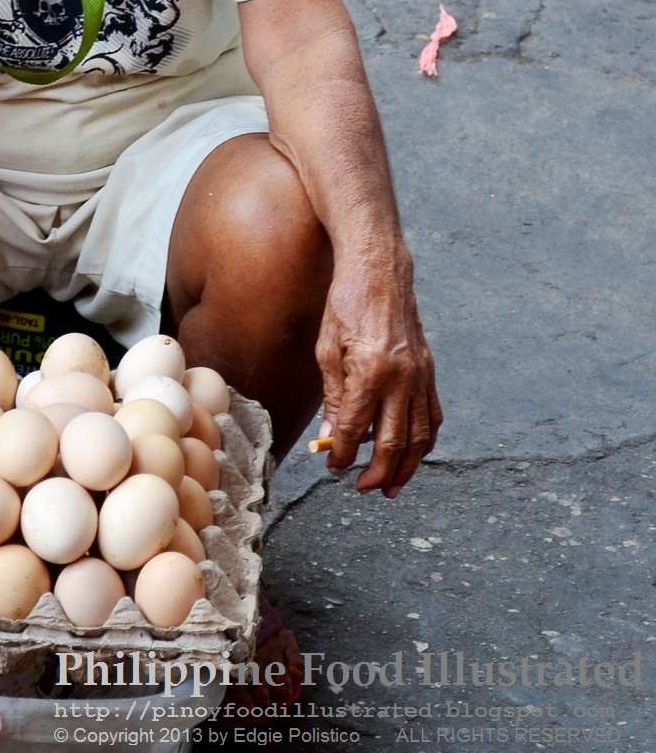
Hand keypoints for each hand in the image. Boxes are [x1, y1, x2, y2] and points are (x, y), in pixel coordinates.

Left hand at [315, 243, 441, 495]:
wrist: (380, 271)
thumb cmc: (346, 305)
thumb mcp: (327, 348)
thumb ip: (332, 396)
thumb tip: (331, 436)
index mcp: (369, 371)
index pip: (355, 428)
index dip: (342, 454)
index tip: (332, 466)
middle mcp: (401, 378)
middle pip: (393, 442)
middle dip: (377, 472)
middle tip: (362, 487)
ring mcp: (420, 376)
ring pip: (419, 437)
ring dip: (407, 468)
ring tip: (391, 486)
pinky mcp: (430, 371)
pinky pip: (432, 416)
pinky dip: (424, 442)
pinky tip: (412, 454)